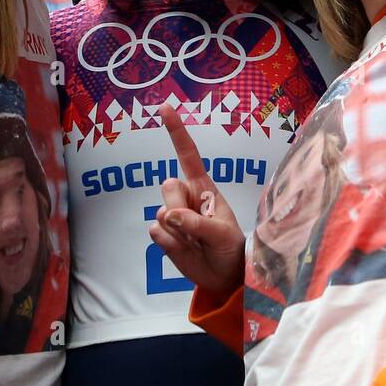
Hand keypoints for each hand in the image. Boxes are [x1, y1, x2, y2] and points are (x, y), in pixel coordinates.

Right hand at [149, 105, 245, 295]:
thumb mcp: (222, 234)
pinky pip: (154, 232)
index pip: (187, 154)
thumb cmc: (230, 247)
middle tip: (199, 227)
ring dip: (178, 231)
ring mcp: (172, 216)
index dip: (176, 131)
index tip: (164, 107)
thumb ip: (197, 223)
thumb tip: (167, 215)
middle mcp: (185, 197)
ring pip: (160, 213)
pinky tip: (184, 249)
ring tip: (196, 242)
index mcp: (204, 187)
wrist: (224, 277)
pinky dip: (169, 245)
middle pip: (168, 187)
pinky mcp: (163, 235)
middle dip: (180, 207)